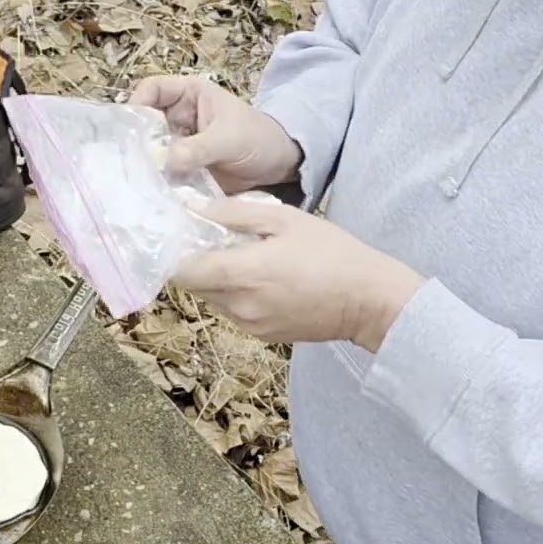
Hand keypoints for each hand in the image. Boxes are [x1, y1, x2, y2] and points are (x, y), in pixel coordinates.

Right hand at [129, 76, 302, 193]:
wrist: (279, 166)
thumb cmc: (259, 138)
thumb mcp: (231, 139)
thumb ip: (200, 148)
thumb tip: (167, 160)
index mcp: (187, 95)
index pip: (151, 90)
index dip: (137, 104)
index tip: (129, 128)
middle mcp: (177, 118)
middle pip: (143, 124)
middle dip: (135, 142)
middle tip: (128, 162)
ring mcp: (177, 145)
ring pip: (150, 152)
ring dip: (144, 166)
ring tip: (137, 182)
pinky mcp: (181, 170)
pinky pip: (162, 174)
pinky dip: (157, 184)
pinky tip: (151, 195)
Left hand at [171, 198, 425, 350]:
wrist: (368, 301)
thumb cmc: (332, 253)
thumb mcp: (285, 219)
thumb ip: (234, 213)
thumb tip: (194, 206)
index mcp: (241, 274)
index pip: (182, 271)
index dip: (174, 253)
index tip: (180, 235)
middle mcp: (239, 305)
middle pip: (195, 286)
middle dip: (198, 263)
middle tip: (215, 240)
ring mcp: (250, 325)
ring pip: (213, 300)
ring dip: (218, 280)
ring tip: (244, 257)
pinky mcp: (262, 336)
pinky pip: (234, 313)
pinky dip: (237, 296)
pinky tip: (263, 279)